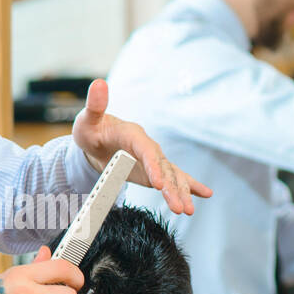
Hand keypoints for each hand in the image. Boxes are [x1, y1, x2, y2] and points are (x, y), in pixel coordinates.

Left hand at [71, 78, 212, 214]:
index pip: (146, 150)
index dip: (153, 166)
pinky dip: (190, 186)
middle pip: (163, 168)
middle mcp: (148, 147)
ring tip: (188, 210)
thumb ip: (95, 106)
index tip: (157, 184)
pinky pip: (174, 178)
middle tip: (179, 207)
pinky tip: (206, 194)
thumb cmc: (91, 130)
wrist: (96, 140)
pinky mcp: (155, 171)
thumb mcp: (87, 120)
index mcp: (133, 134)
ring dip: (180, 193)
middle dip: (171, 188)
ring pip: (171, 176)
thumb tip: (98, 83)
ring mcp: (154, 160)